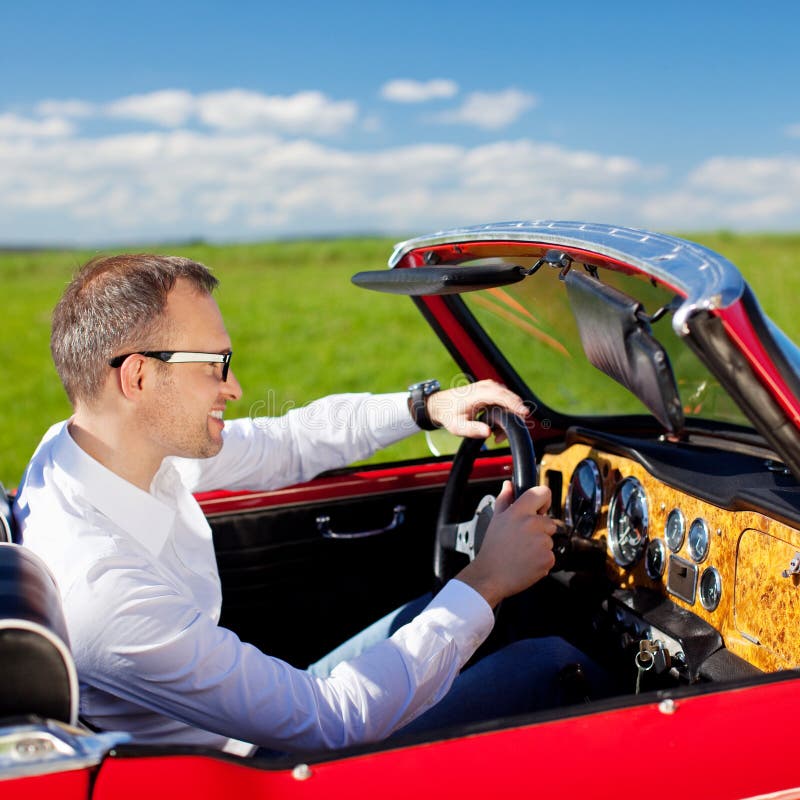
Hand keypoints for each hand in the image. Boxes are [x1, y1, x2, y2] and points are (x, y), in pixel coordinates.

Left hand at [425, 379, 528, 439]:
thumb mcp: (457, 426)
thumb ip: (472, 429)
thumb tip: (488, 432)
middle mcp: (486, 386)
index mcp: (478, 393)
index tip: (524, 413)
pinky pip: (506, 400)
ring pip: (509, 400)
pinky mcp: (493, 390)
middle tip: (500, 437)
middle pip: (509, 398)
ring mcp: (491, 386)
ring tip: (495, 435)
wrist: (442, 404)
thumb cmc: (449, 414)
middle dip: (512, 418)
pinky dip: (506, 413)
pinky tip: (496, 427)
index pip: (501, 396)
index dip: (514, 404)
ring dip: (508, 417)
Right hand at [456, 482, 555, 608]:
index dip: (544, 500)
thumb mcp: (496, 520)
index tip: (541, 508)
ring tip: (523, 552)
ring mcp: (541, 541)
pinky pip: (551, 556)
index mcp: (519, 512)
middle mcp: (532, 524)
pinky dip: (543, 560)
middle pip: (549, 522)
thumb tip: (508, 485)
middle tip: (524, 539)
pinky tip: (528, 561)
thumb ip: (504, 499)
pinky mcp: (548, 558)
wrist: (491, 575)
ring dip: (541, 546)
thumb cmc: (493, 549)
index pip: (542, 493)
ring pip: (550, 540)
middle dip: (541, 530)